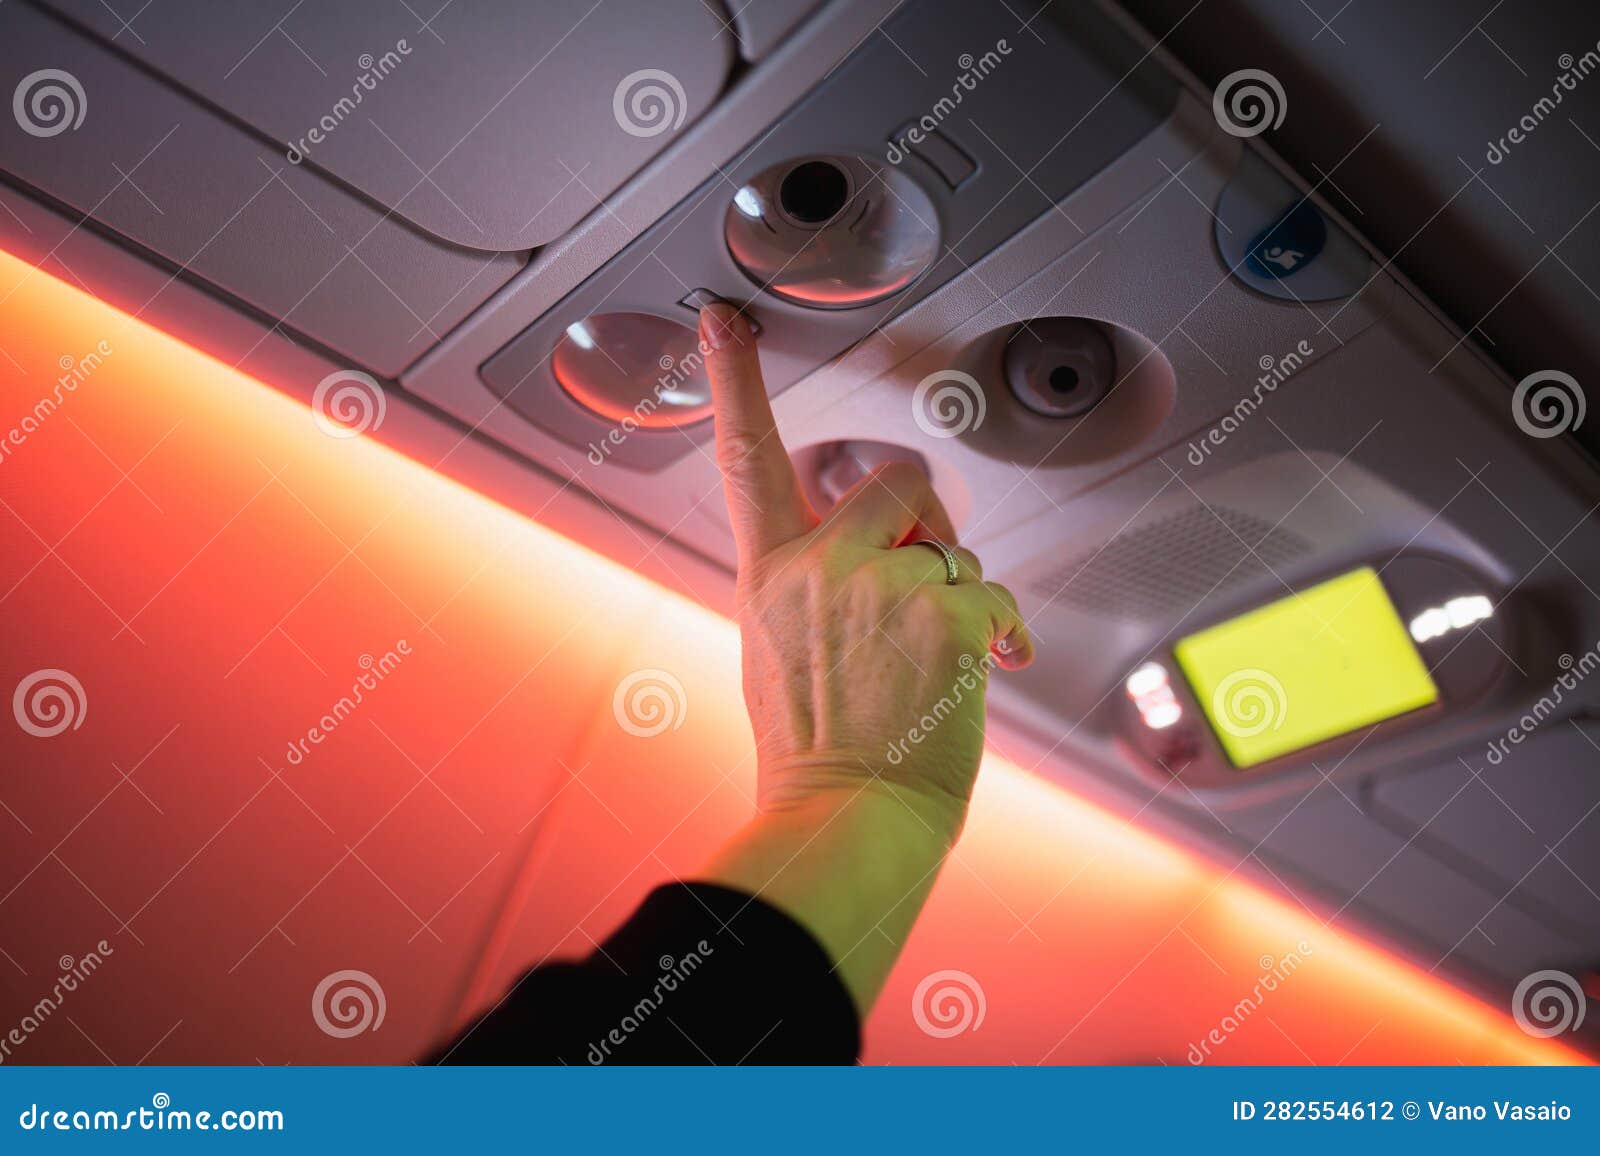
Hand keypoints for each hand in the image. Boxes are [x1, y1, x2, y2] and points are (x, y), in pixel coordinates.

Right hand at [694, 302, 1033, 1013]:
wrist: (849, 818)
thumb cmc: (818, 750)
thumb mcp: (776, 650)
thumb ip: (806, 583)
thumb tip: (865, 552)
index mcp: (769, 575)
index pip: (745, 457)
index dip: (735, 381)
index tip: (724, 319)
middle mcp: (818, 566)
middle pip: (897, 483)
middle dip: (926, 525)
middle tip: (927, 584)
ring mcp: (880, 586)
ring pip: (953, 542)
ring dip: (962, 588)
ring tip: (940, 657)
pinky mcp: (943, 612)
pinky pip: (995, 592)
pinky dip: (1004, 632)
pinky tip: (992, 669)